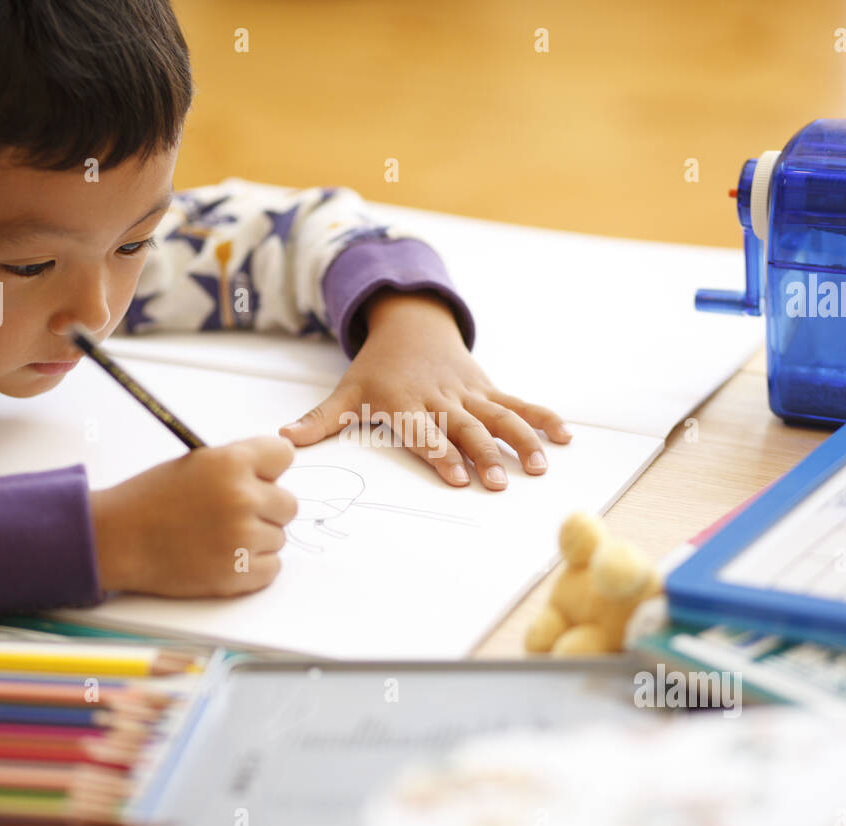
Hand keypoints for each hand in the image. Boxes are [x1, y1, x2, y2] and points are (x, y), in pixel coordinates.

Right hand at [90, 436, 297, 596]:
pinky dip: (253, 567)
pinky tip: (223, 556)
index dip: (268, 469)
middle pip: (288, 503)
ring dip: (257, 539)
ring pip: (279, 537)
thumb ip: (238, 464)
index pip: (284, 455)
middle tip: (230, 513)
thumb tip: (276, 474)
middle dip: (265, 508)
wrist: (119, 539)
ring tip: (218, 536)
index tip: (256, 477)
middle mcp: (242, 498)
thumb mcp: (195, 463)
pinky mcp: (238, 574)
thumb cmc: (151, 499)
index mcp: (231, 463)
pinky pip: (272, 567)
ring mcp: (242, 539)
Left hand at [279, 290, 570, 489]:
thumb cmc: (377, 367)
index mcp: (405, 403)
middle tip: (498, 482)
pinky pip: (517, 403)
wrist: (410, 323)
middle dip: (483, 454)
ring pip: (498, 416)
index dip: (440, 454)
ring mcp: (468, 392)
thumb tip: (281, 440)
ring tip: (539, 465)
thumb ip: (319, 421)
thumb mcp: (347, 392)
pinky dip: (542, 417)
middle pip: (465, 428)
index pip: (424, 432)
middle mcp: (440, 398)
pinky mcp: (487, 388)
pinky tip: (564, 436)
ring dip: (521, 440)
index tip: (457, 477)